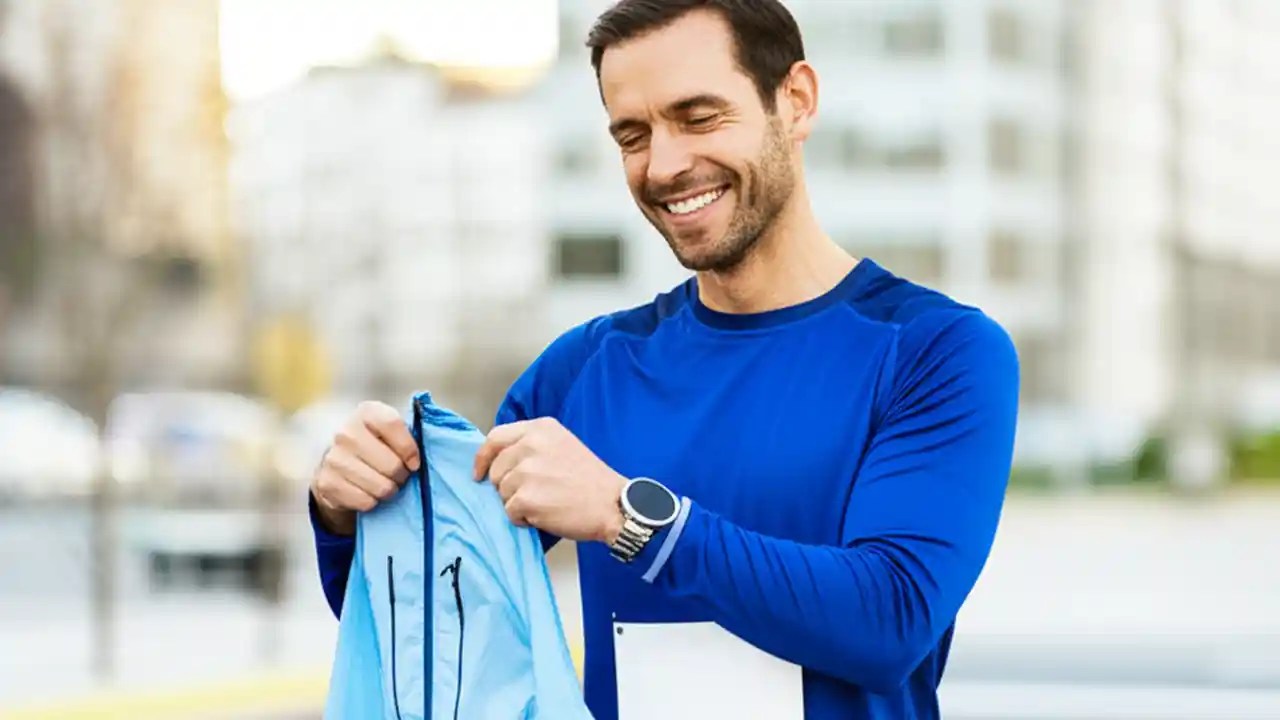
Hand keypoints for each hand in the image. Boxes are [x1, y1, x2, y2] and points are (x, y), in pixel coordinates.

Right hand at [310, 401, 420, 535]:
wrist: (338, 467)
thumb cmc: (377, 447)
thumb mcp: (391, 433)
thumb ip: (411, 433)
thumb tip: (436, 448)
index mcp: (367, 412)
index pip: (393, 424)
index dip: (409, 448)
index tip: (415, 463)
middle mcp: (346, 432)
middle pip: (391, 464)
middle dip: (402, 476)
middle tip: (399, 476)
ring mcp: (333, 458)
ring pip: (380, 487)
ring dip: (389, 491)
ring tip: (385, 484)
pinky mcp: (326, 483)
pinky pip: (365, 501)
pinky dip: (372, 502)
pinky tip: (368, 492)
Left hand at [472, 417, 626, 543]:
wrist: (612, 504)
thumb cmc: (589, 480)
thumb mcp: (562, 445)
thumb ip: (531, 446)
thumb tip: (497, 462)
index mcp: (540, 428)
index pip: (495, 438)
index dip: (483, 458)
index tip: (479, 473)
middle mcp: (531, 445)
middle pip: (496, 469)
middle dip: (507, 485)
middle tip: (535, 493)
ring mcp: (527, 471)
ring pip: (501, 492)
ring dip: (517, 502)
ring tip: (546, 502)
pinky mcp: (526, 497)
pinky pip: (509, 512)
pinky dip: (523, 518)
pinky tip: (547, 513)